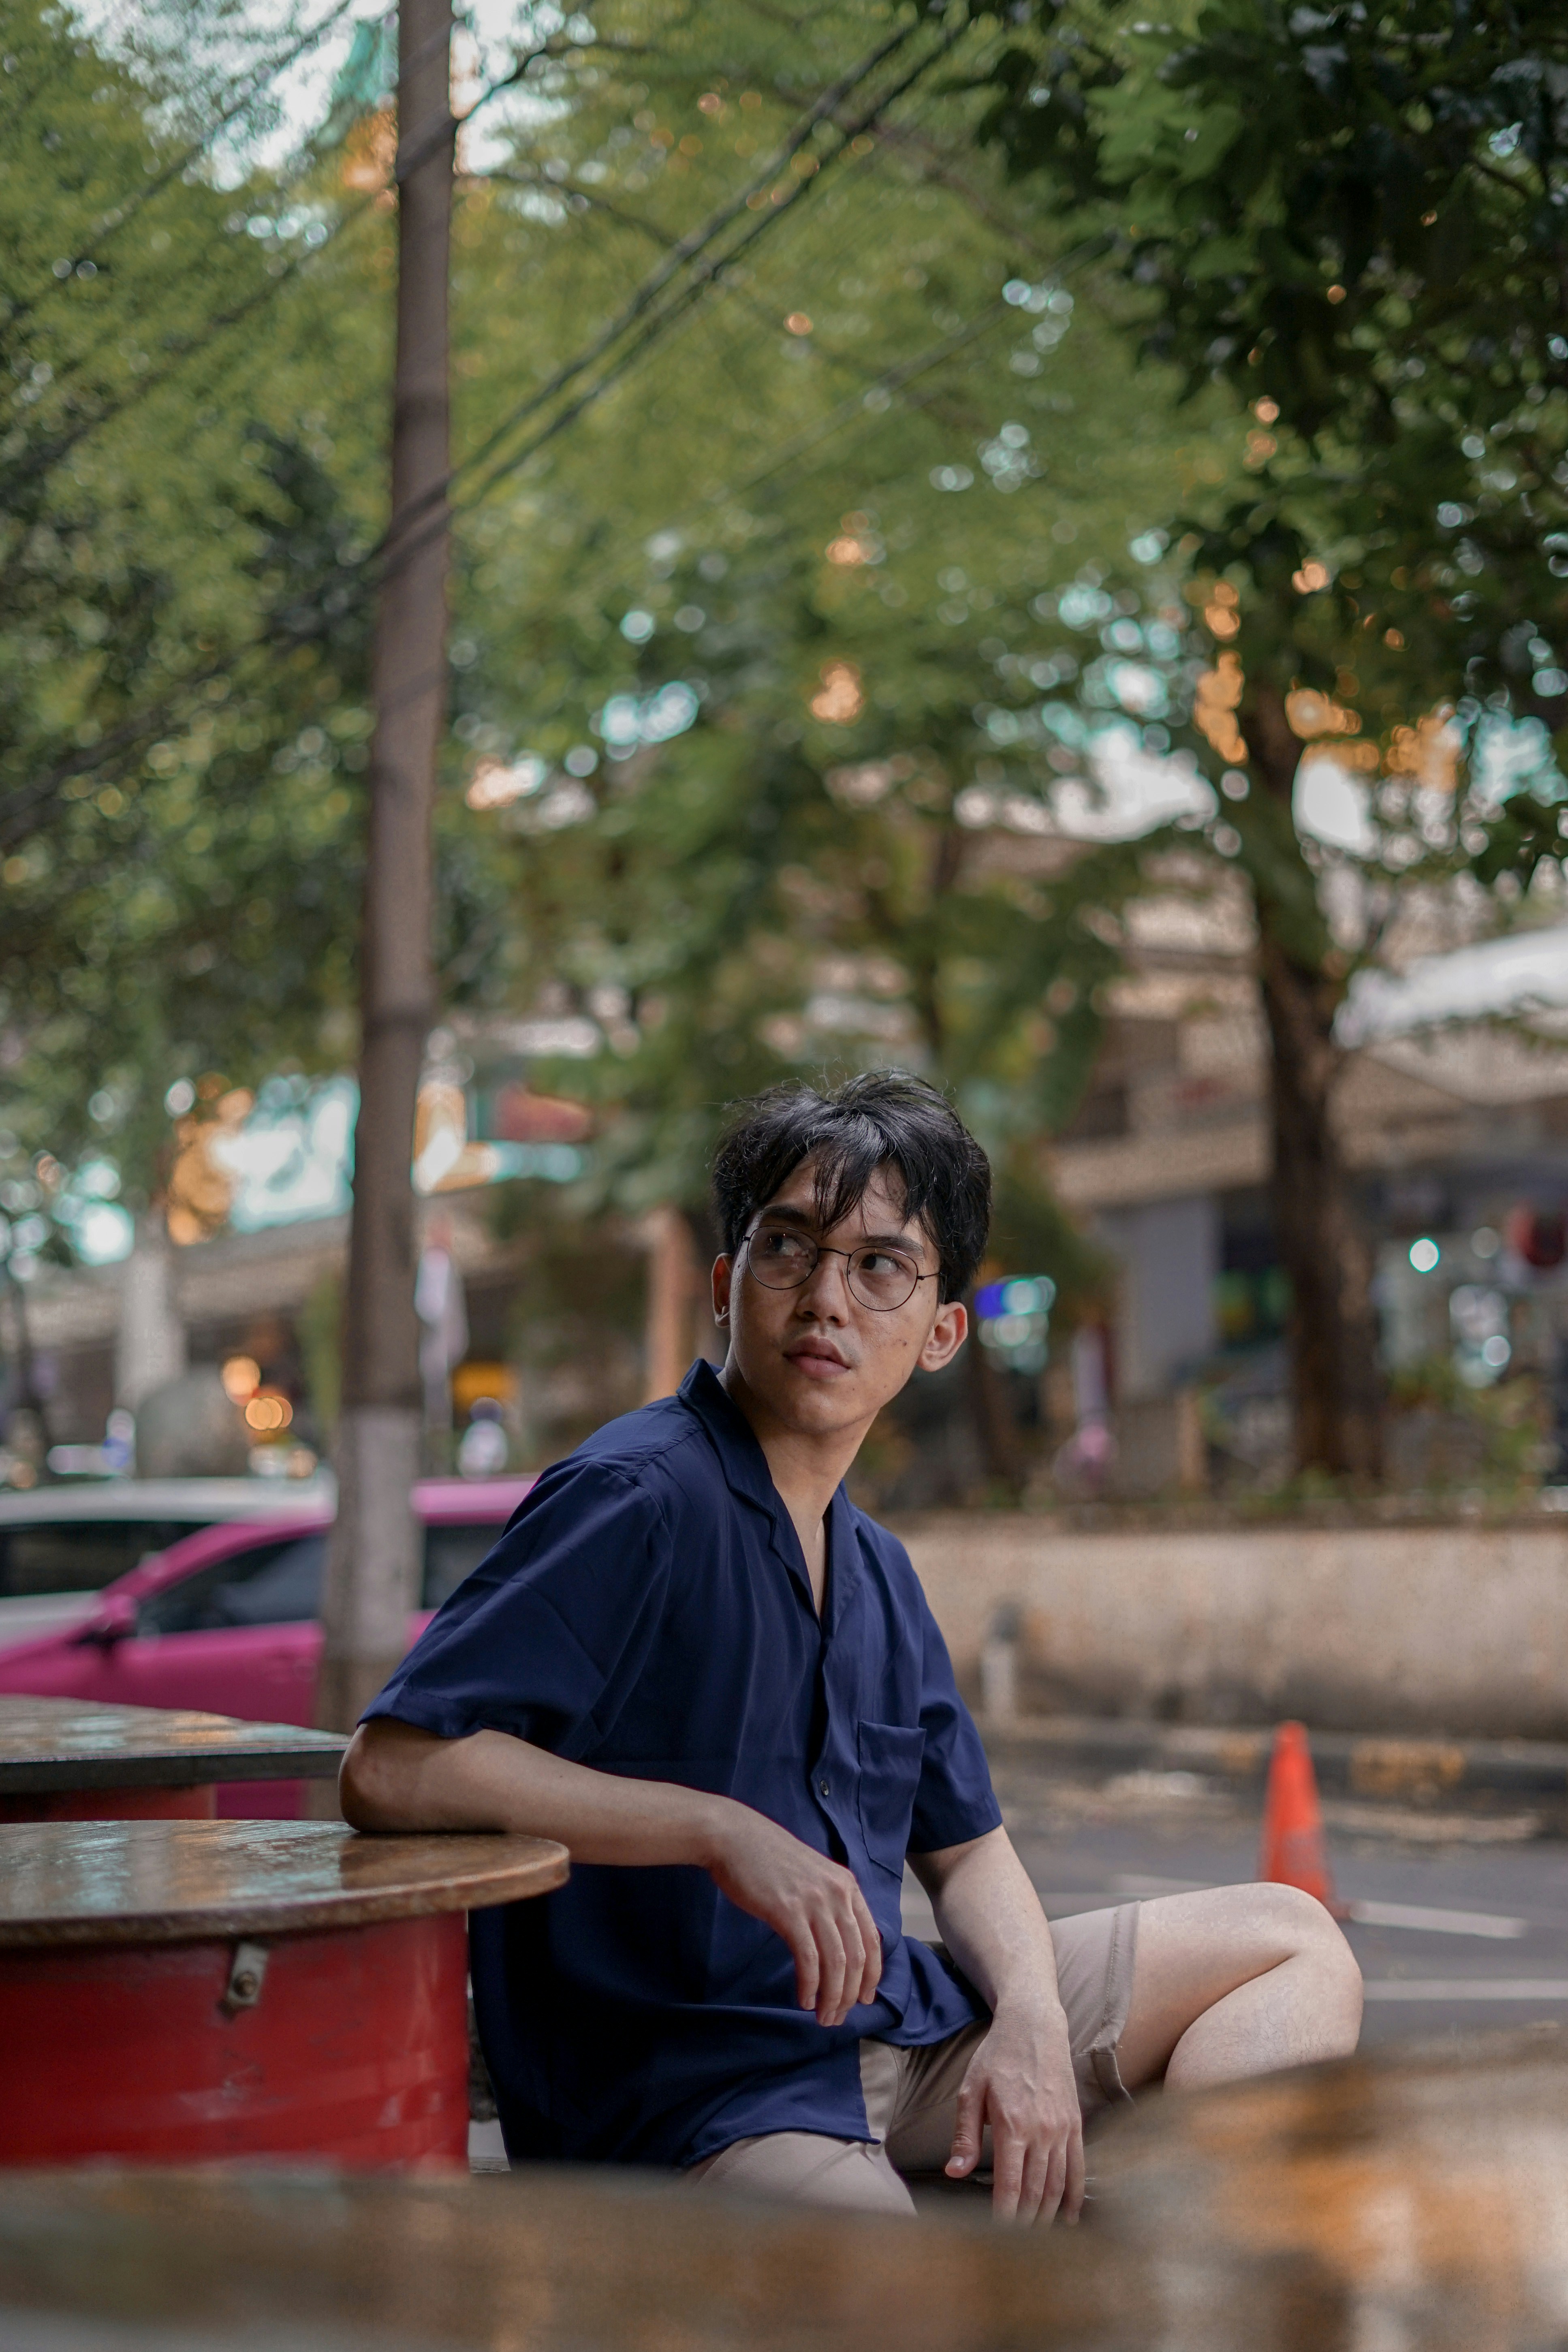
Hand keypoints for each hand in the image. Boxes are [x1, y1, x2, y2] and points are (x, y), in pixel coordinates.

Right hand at [705, 1802, 882, 2026]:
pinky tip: (805, 1999)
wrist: (735, 1837)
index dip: (871, 1974)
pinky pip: (808, 1959)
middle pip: (856, 1956)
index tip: (863, 1998)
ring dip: (832, 1996)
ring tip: (823, 2017)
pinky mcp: (788, 1912)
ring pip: (836, 1962)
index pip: (871, 1939)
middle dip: (850, 1994)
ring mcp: (814, 1902)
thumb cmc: (769, 1858)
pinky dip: (810, 1985)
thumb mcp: (813, 1875)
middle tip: (837, 2017)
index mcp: (847, 1885)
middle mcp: (837, 1893)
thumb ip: (830, 1902)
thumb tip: (839, 1942)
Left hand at [945, 2003, 1084, 2224]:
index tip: (997, 2236)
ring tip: (1037, 2235)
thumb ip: (965, 2135)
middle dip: (1026, 2221)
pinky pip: (1079, 2167)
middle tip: (1015, 2244)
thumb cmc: (997, 2056)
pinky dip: (1075, 2195)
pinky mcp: (1076, 2124)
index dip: (1005, 2215)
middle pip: (1035, 2190)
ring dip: (1048, 2213)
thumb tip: (954, 2172)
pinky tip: (1069, 2216)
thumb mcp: (971, 2090)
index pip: (1009, 2183)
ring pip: (1058, 2183)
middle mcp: (1042, 2131)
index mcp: (1012, 2124)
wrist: (1035, 2025)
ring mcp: (1063, 2128)